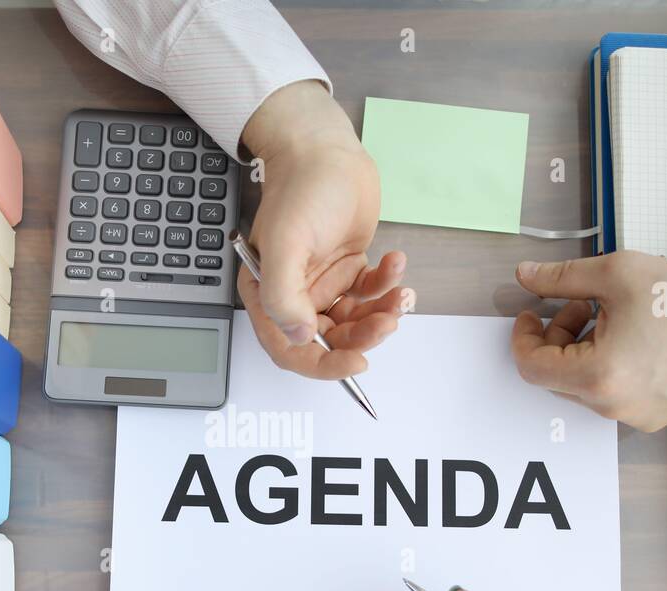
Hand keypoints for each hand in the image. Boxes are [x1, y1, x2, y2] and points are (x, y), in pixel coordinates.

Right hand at [238, 81, 408, 379]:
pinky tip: (394, 264)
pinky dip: (388, 286)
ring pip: (354, 321)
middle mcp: (295, 293)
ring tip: (398, 296)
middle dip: (362, 337)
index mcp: (268, 293)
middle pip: (329, 339)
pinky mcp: (348, 269)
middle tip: (386, 322)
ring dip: (380, 314)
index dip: (322, 364)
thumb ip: (284, 295)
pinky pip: (370, 293)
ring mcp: (324, 282)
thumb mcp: (286, 242)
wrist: (327, 150)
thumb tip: (299, 335)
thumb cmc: (302, 187)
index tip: (355, 363)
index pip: (291, 349)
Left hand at [510, 246, 666, 430]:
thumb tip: (524, 276)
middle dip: (558, 338)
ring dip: (582, 351)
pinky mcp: (654, 417)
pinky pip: (612, 395)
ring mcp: (635, 416)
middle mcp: (615, 407)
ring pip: (584, 386)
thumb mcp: (615, 272)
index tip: (531, 313)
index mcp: (600, 376)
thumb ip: (561, 278)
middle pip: (557, 378)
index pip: (532, 367)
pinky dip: (607, 367)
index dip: (524, 337)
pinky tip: (631, 338)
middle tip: (580, 304)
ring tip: (610, 316)